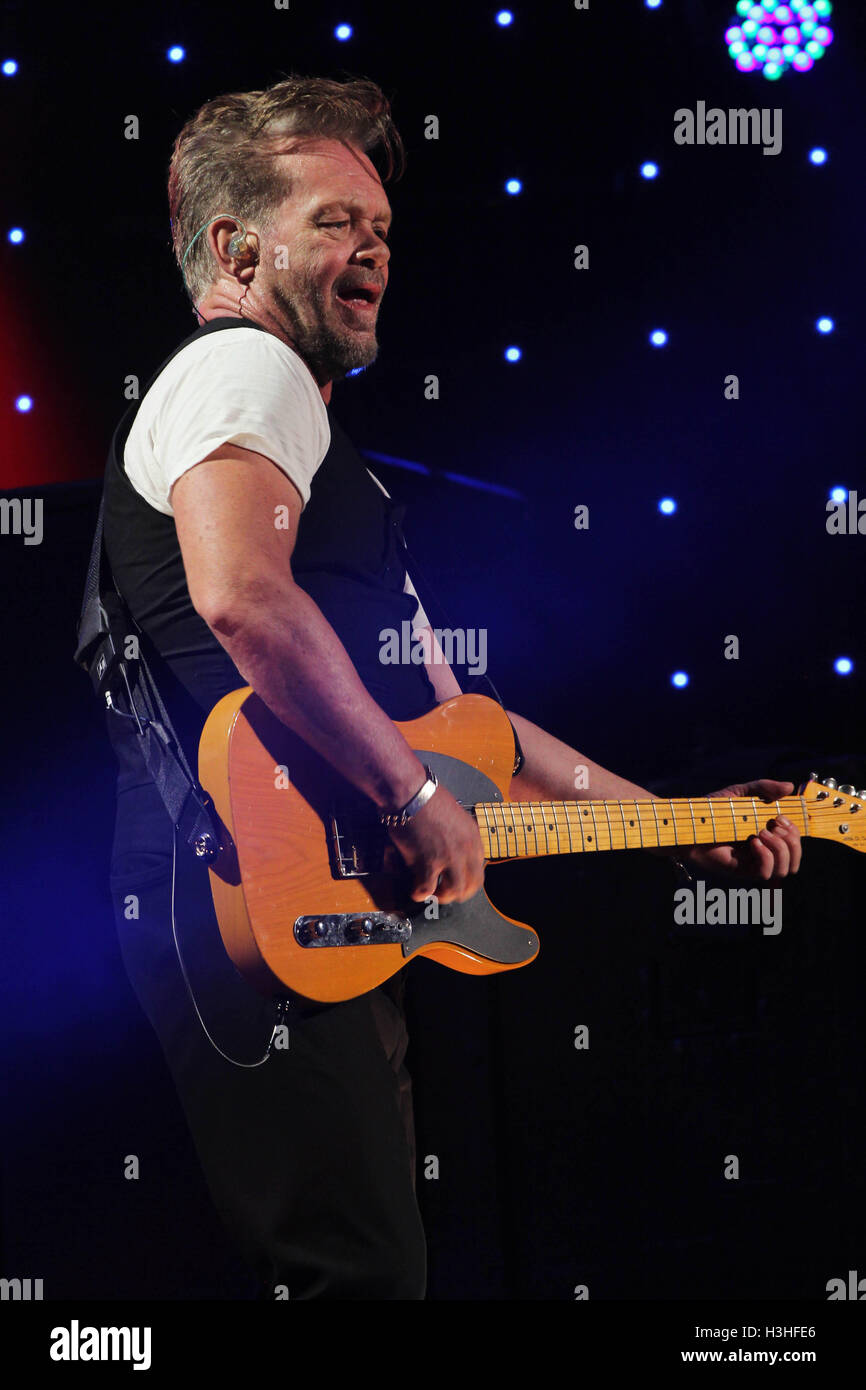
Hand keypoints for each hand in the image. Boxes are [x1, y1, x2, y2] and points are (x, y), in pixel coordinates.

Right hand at [386, 785, 485, 903]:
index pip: (479, 872)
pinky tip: (415, 890)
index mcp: (474, 839)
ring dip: (442, 896)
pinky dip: (420, 893)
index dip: (467, 882)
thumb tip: (454, 855)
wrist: (413, 794)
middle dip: (457, 894)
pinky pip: (427, 889)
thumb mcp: (457, 818)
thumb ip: (460, 838)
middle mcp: (466, 851)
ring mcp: (449, 858)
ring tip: (431, 892)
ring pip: (453, 892)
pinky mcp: (428, 862)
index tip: (456, 883)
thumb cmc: (429, 800)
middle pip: (471, 886)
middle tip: (445, 893)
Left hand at [684, 779, 801, 880]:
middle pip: (795, 857)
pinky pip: (766, 873)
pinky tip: (753, 842)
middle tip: (773, 824)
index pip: (795, 841)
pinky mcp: (742, 870)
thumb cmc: (712, 808)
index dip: (796, 831)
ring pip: (785, 869)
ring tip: (760, 833)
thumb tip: (790, 786)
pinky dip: (766, 857)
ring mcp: (753, 862)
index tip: (780, 816)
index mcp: (767, 834)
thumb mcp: (740, 793)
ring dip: (780, 849)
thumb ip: (764, 787)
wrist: (690, 821)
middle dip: (792, 840)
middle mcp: (763, 850)